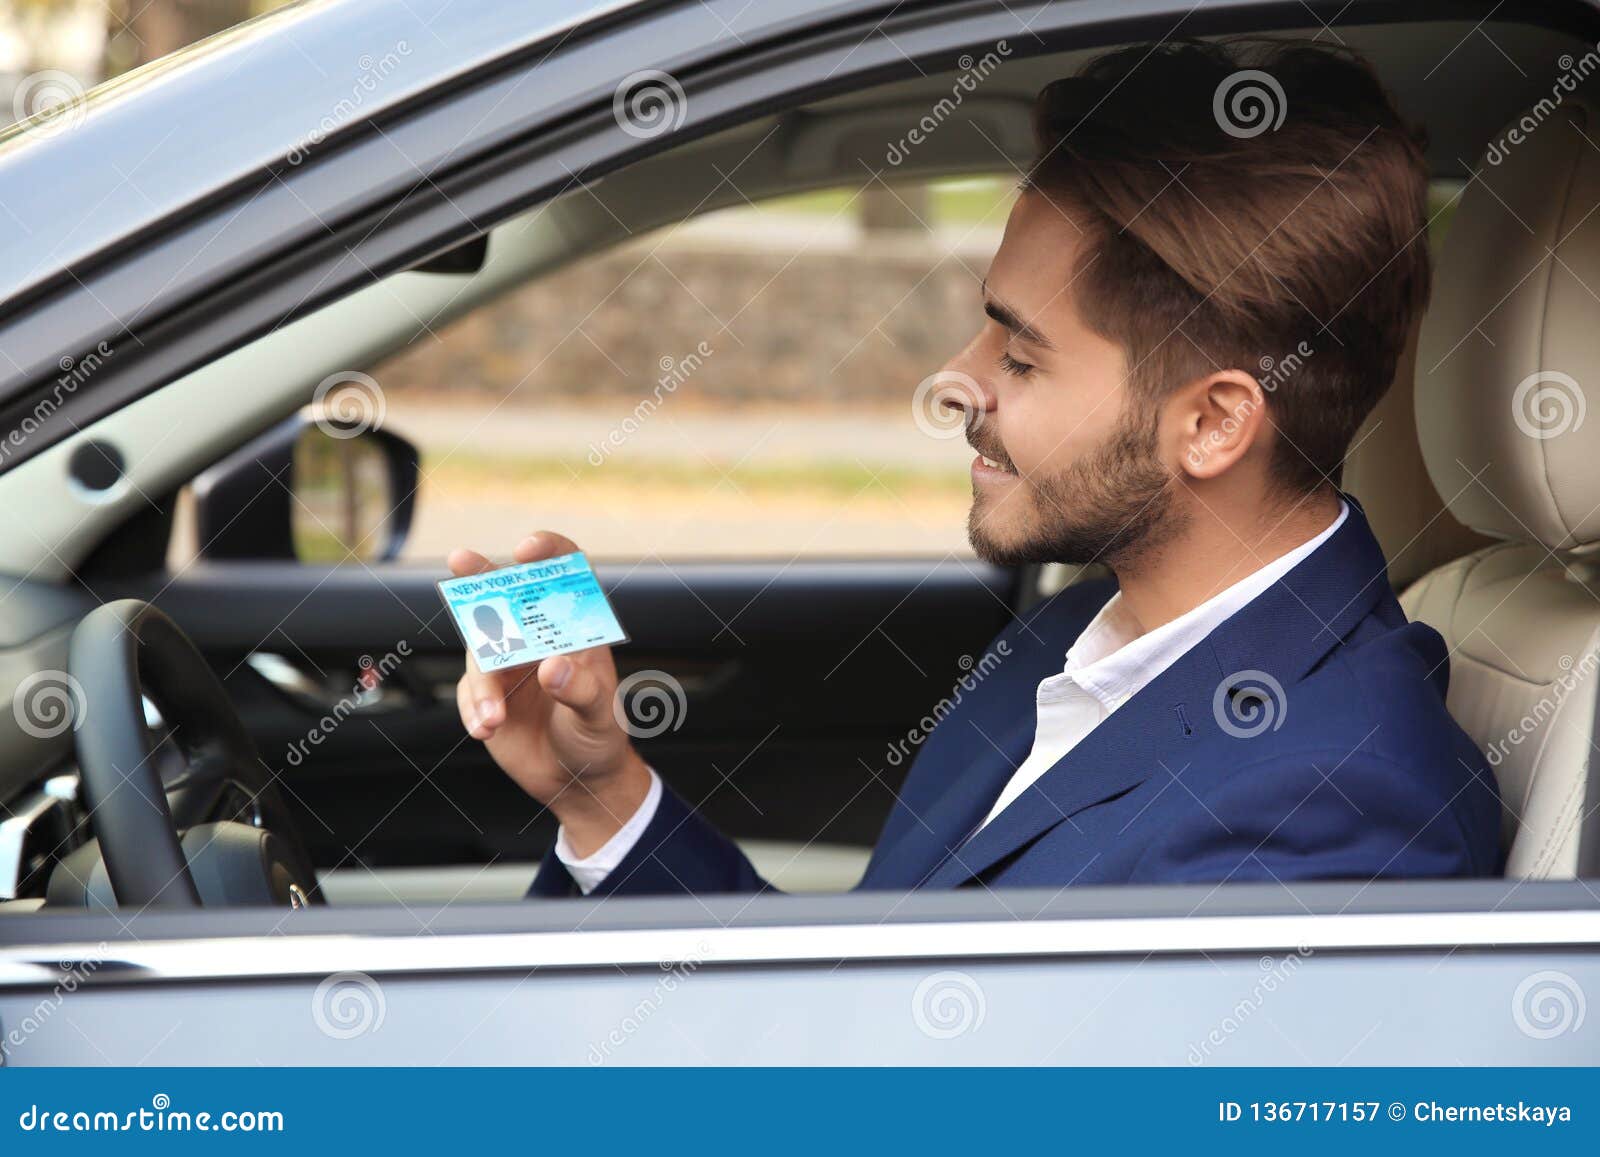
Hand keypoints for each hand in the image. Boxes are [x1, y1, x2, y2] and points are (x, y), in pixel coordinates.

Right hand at [449, 531, 651, 856]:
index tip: (528, 549)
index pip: (565, 575)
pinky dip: (473, 708)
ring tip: (493, 719)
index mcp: (576, 630)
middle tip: (461, 559)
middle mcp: (539, 637)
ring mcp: (509, 662)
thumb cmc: (599, 738)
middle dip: (481, 574)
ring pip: (480, 650)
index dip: (549, 552)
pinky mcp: (486, 692)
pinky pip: (467, 690)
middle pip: (506, 593)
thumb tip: (552, 666)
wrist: (576, 782)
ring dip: (482, 685)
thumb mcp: (599, 716)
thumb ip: (579, 690)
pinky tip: (485, 729)